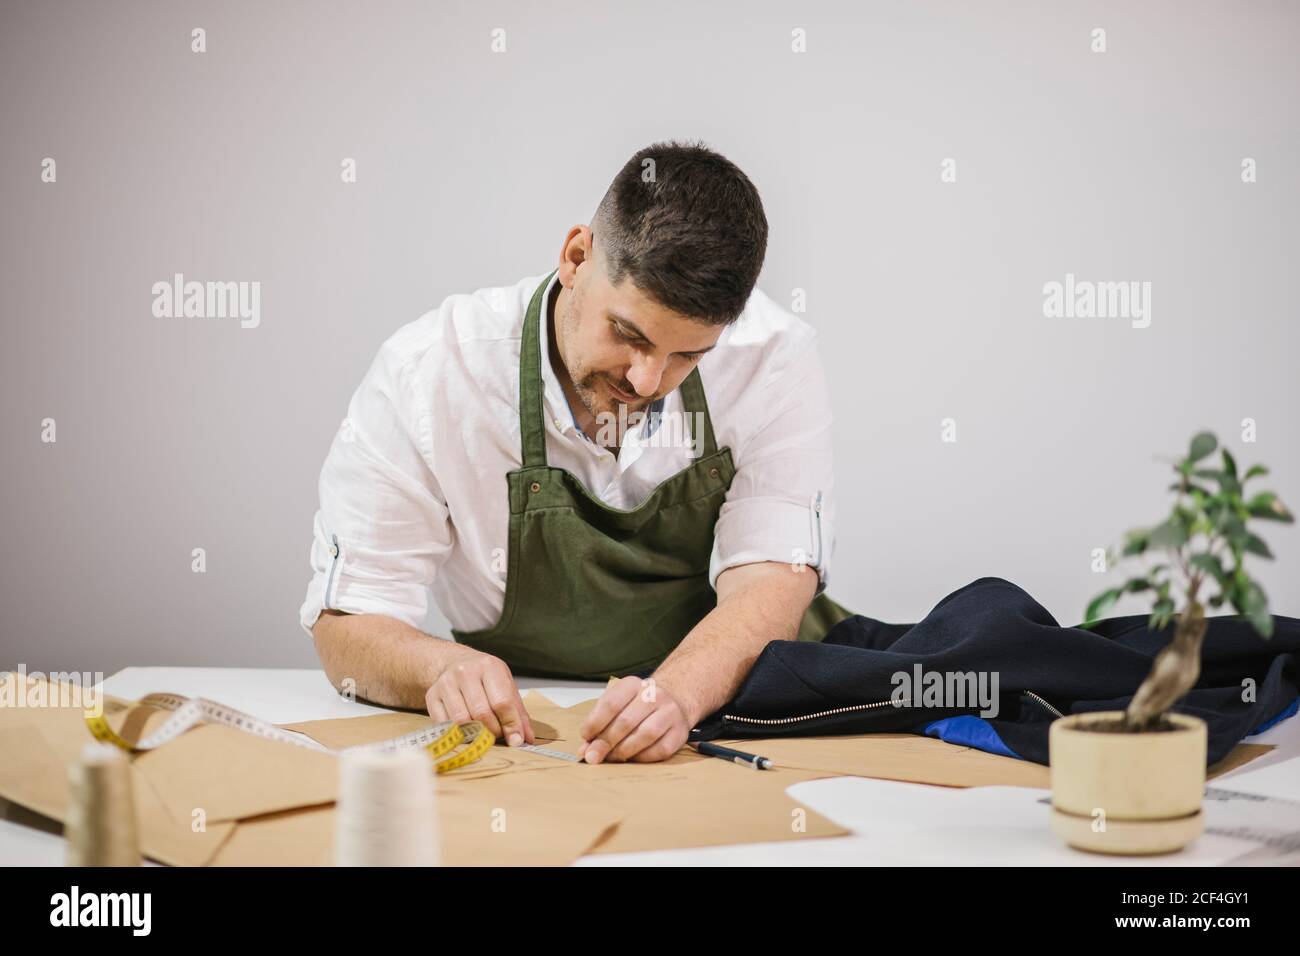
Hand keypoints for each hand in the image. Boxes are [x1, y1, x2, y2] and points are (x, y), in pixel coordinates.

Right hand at [425, 647, 534, 746]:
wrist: (455, 664)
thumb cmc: (485, 679)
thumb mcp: (506, 687)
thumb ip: (518, 713)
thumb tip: (525, 739)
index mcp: (489, 666)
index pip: (502, 702)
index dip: (511, 725)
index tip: (516, 740)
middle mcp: (465, 672)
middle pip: (481, 714)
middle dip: (494, 731)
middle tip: (498, 736)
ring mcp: (446, 683)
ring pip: (462, 721)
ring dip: (475, 734)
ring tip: (483, 732)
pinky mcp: (431, 696)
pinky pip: (445, 724)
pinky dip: (458, 733)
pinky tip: (466, 729)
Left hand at [577, 675, 693, 763]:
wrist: (673, 702)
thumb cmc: (637, 706)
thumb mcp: (616, 706)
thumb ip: (599, 726)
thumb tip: (584, 751)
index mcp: (633, 684)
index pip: (610, 703)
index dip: (595, 723)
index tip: (586, 737)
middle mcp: (653, 695)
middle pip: (626, 721)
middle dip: (606, 743)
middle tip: (594, 756)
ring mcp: (670, 712)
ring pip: (645, 735)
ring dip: (624, 751)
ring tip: (612, 758)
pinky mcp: (680, 732)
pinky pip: (660, 749)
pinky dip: (643, 757)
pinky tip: (633, 758)